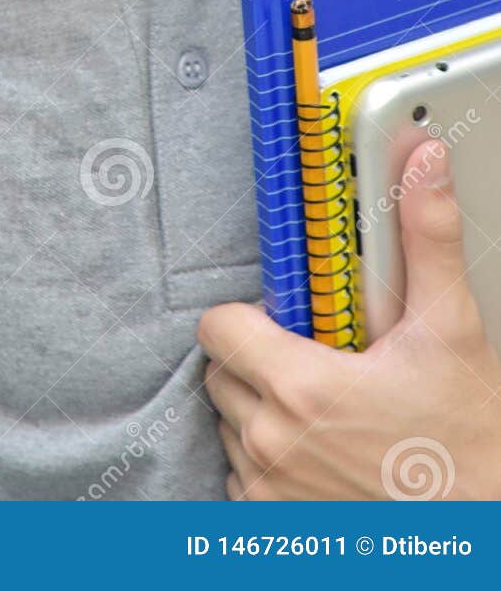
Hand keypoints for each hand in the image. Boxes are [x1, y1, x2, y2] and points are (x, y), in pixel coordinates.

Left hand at [197, 136, 500, 499]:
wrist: (487, 530)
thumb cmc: (469, 441)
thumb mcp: (451, 328)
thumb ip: (427, 236)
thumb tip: (422, 160)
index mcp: (302, 388)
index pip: (218, 327)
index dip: (248, 315)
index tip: (285, 319)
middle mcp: (273, 444)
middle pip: (221, 373)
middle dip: (257, 359)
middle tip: (318, 361)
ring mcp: (271, 492)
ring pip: (231, 424)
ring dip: (263, 411)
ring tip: (327, 411)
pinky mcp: (274, 528)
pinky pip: (242, 477)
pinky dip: (271, 463)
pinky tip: (323, 454)